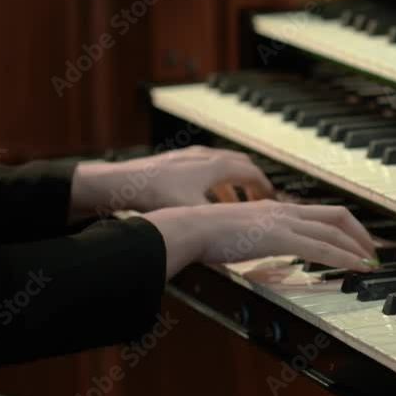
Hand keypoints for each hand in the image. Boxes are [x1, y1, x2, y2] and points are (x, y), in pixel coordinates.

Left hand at [71, 146, 274, 218]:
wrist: (121, 181)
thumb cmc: (155, 194)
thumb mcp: (194, 212)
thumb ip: (219, 221)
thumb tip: (240, 238)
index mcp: (216, 167)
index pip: (253, 174)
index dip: (266, 188)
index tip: (274, 201)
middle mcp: (207, 157)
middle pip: (242, 165)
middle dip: (253, 183)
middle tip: (260, 200)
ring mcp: (191, 157)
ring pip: (223, 165)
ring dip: (233, 183)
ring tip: (235, 201)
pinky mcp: (176, 160)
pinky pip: (206, 167)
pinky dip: (215, 181)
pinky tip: (206, 197)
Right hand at [141, 200, 378, 277]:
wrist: (190, 227)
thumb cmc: (205, 233)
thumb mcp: (239, 232)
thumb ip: (255, 237)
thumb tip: (259, 247)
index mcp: (277, 210)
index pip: (322, 213)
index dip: (346, 226)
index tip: (358, 242)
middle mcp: (285, 211)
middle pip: (338, 215)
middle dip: (362, 234)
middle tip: (374, 253)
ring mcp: (284, 222)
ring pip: (334, 231)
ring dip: (358, 248)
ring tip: (373, 263)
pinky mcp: (280, 237)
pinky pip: (321, 248)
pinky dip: (344, 257)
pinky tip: (357, 267)